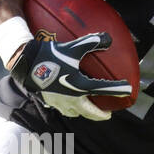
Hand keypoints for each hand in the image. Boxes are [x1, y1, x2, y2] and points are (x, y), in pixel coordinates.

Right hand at [10, 31, 131, 121]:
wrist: (25, 64)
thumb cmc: (50, 56)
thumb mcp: (73, 47)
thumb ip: (91, 42)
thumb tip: (108, 38)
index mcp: (79, 86)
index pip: (103, 90)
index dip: (117, 90)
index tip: (128, 91)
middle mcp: (71, 98)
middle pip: (89, 112)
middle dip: (100, 115)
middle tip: (108, 115)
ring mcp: (59, 102)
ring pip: (75, 112)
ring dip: (84, 112)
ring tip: (87, 109)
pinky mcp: (48, 100)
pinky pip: (62, 108)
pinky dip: (69, 107)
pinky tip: (66, 101)